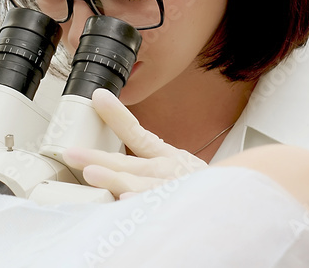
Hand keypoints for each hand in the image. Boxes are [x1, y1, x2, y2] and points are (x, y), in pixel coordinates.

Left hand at [62, 88, 207, 199]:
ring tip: (92, 174)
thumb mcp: (176, 167)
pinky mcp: (179, 209)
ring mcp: (173, 192)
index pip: (136, 134)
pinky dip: (142, 206)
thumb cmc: (201, 188)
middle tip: (72, 153)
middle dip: (98, 158)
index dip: (117, 115)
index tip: (98, 97)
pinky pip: (157, 208)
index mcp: (165, 157)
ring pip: (140, 186)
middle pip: (129, 164)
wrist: (237, 202)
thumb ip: (143, 164)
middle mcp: (168, 172)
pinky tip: (125, 204)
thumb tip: (106, 161)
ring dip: (115, 179)